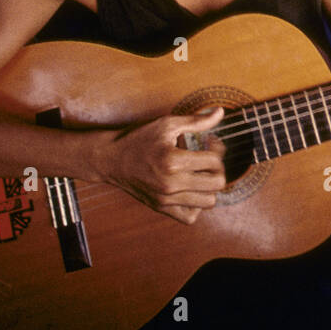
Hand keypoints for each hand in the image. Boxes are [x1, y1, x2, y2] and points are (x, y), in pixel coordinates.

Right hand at [97, 108, 226, 223]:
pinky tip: (190, 189)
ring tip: (200, 174)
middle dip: (218, 168)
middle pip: (217, 184)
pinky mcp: (161, 208)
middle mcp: (171, 184)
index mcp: (173, 161)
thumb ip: (196, 121)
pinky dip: (196, 204)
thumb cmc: (138, 139)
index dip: (217, 149)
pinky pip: (190, 216)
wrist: (110, 159)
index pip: (214, 161)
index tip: (209, 142)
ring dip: (209, 187)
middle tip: (208, 159)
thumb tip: (220, 112)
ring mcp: (166, 199)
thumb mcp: (166, 124)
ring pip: (208, 202)